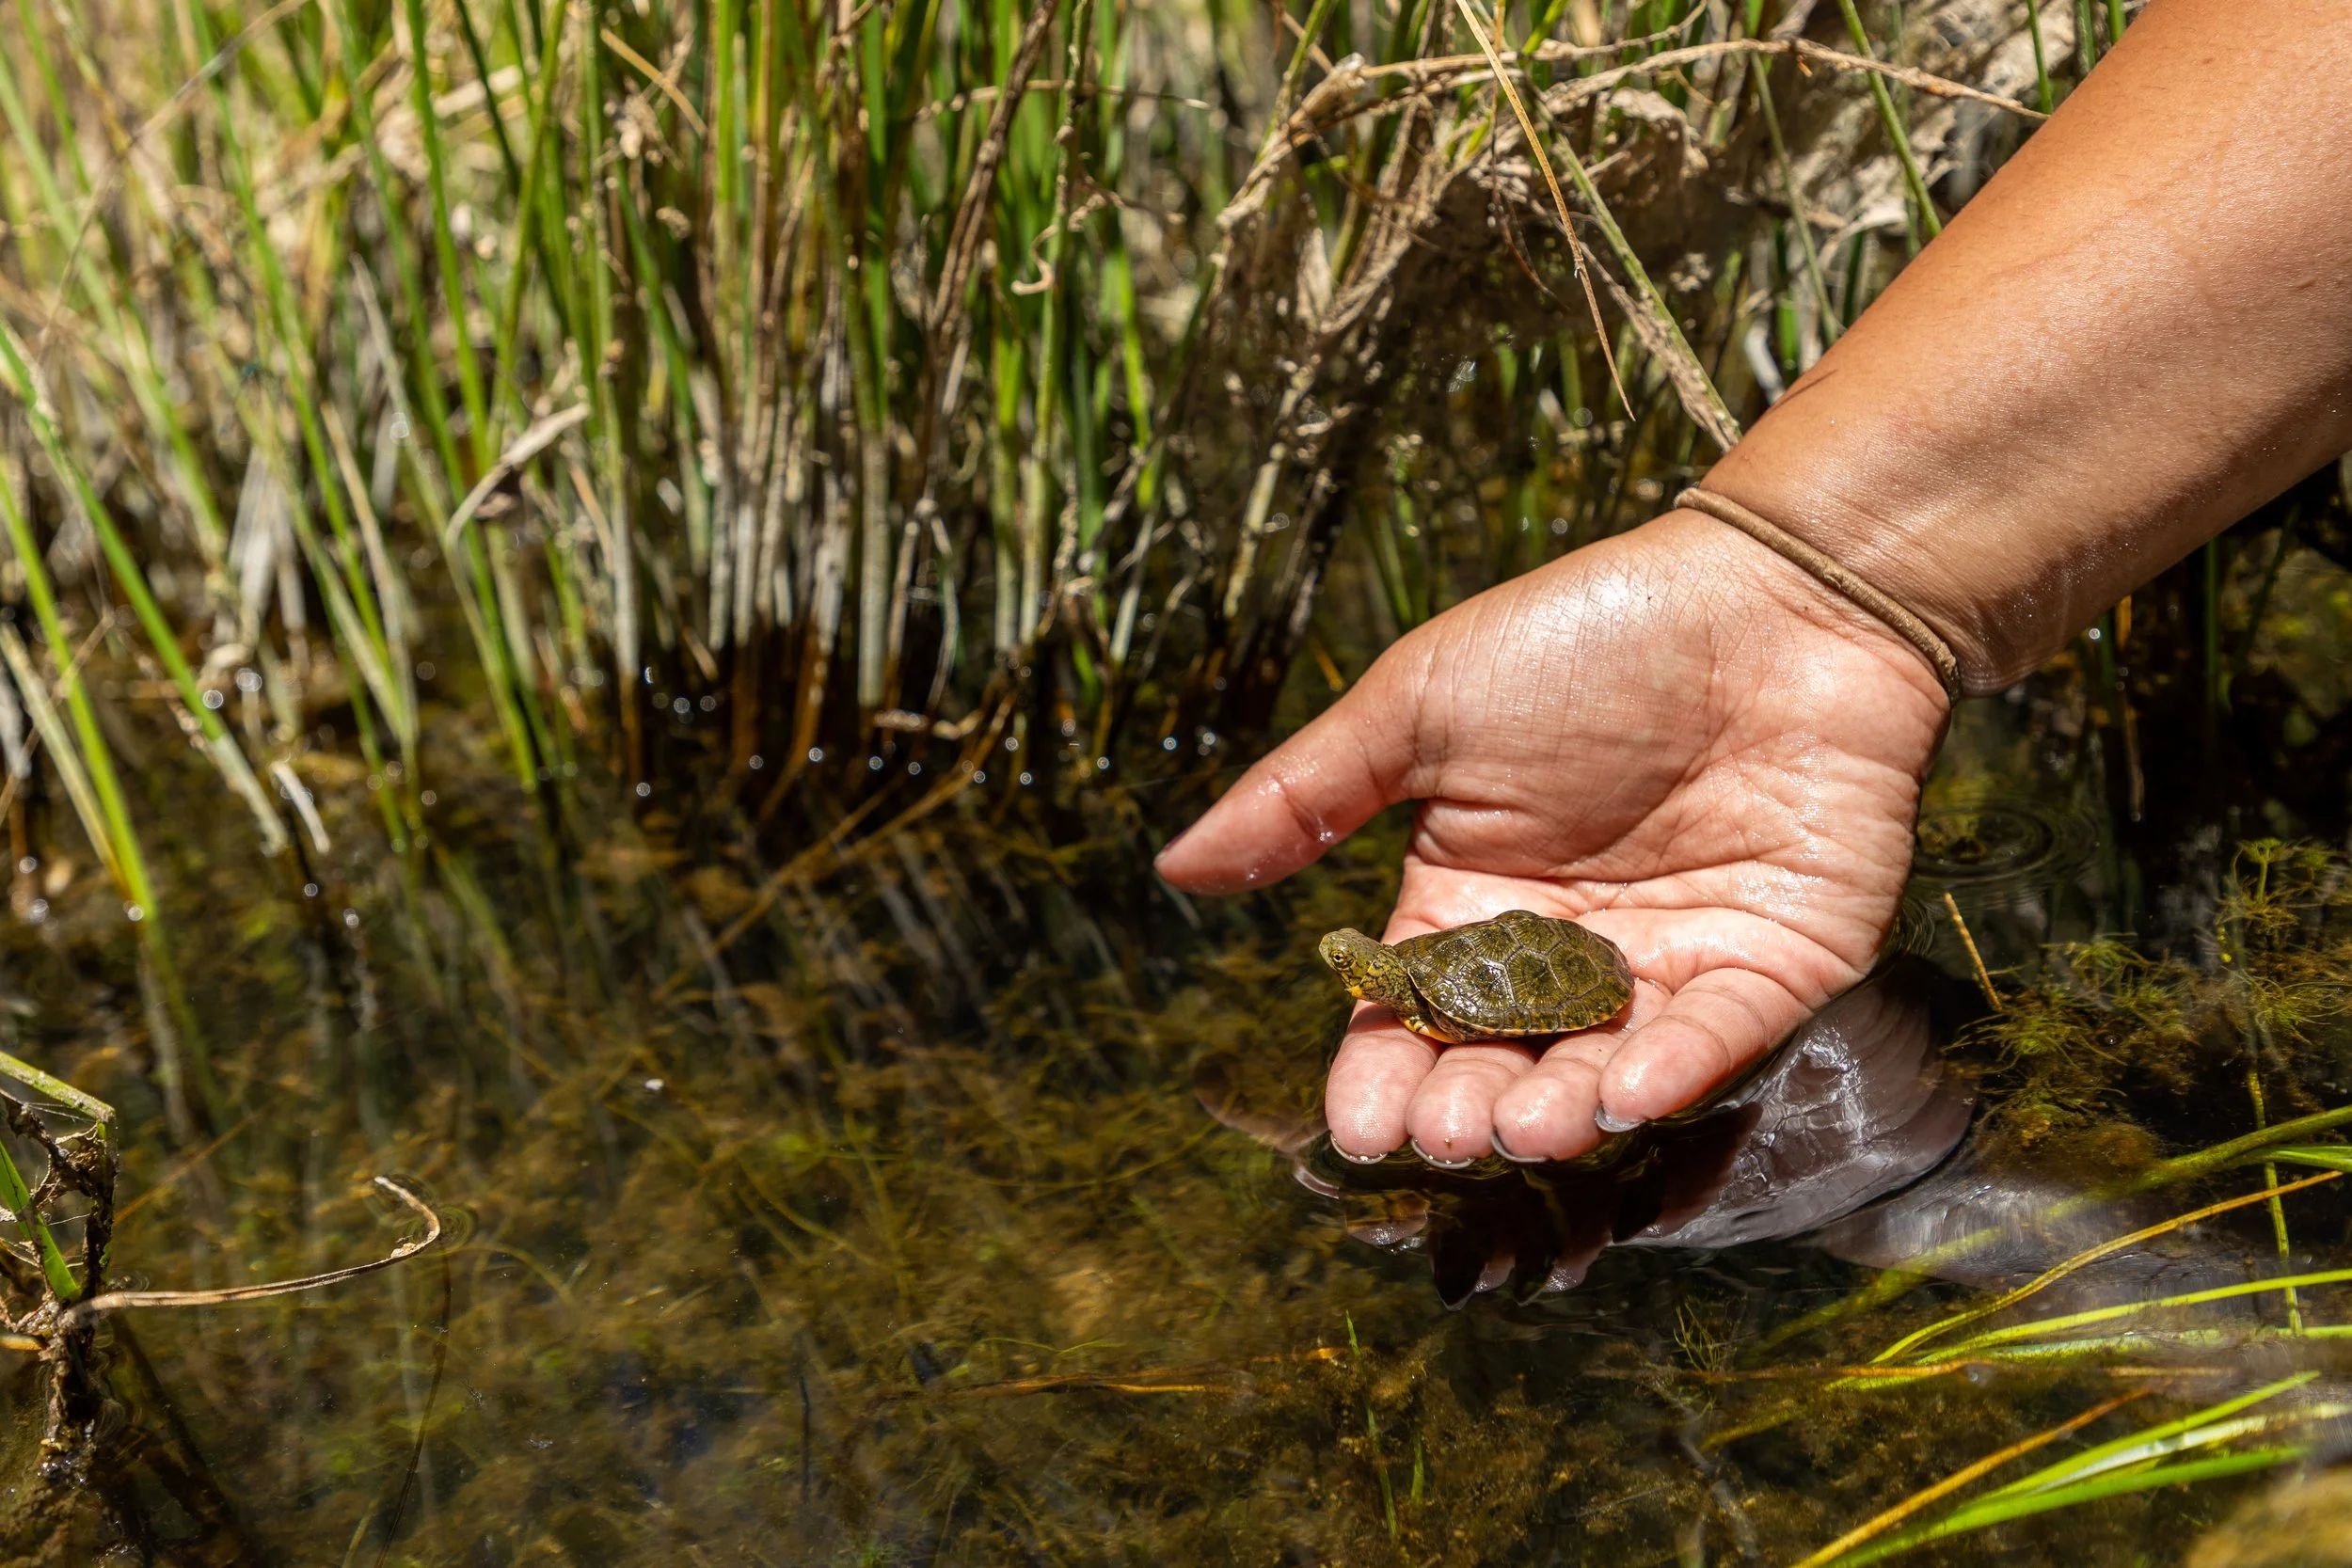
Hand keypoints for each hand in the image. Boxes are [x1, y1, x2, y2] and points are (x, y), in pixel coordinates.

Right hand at [1155, 509, 1947, 1163]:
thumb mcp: (1421, 705)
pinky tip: (1624, 1094)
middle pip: (1503, 1060)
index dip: (1381, 1074)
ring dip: (1564, 1110)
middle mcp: (1568, 950)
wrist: (1772, 588)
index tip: (1357, 1127)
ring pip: (1606, 1067)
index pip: (1411, 1016)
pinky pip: (1722, 1035)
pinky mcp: (1778, 960)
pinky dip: (1675, 1069)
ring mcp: (1674, 963)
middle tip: (1446, 1134)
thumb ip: (1306, 797)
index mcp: (1474, 898)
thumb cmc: (1586, 635)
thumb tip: (1177, 869)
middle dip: (1469, 1108)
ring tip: (1523, 1128)